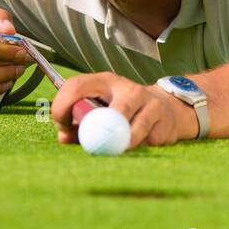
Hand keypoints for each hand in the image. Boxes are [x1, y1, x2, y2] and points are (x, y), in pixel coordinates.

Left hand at [52, 73, 198, 148]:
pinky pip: (145, 141)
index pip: (77, 86)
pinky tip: (142, 141)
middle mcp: (129, 88)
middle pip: (113, 111)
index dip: (63, 107)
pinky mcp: (164, 121)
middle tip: (94, 145)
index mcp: (106, 81)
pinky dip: (138, 148)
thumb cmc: (122, 113)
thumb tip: (64, 136)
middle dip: (100, 133)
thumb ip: (80, 123)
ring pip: (131, 132)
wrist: (166, 110)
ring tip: (120, 147)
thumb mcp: (100, 110)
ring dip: (121, 145)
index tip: (63, 126)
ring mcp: (151, 103)